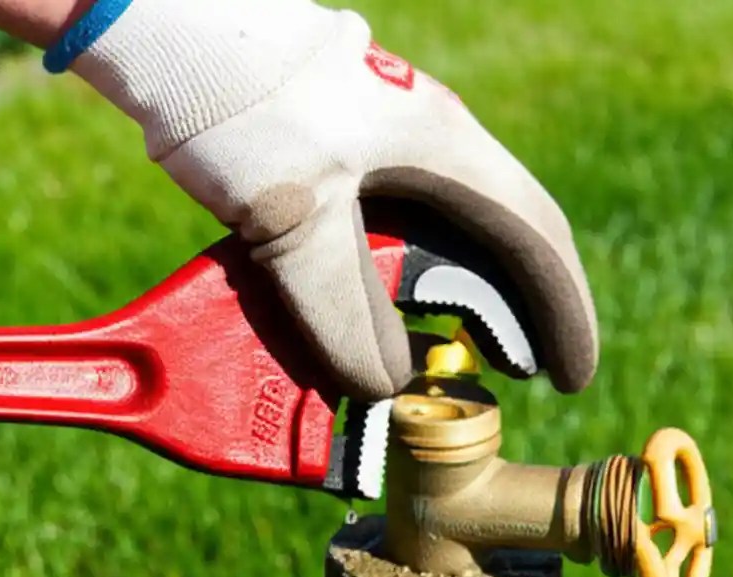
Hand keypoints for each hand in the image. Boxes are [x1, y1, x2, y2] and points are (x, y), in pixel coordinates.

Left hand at [50, 0, 597, 398]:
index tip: (568, 374)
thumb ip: (341, 310)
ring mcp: (375, 134)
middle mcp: (422, 135)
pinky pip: (379, 220)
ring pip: (433, 227)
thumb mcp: (295, 220)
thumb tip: (383, 386)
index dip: (560, 309)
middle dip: (506, 308)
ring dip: (440, 295)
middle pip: (490, 232)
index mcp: (441, 144)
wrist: (165, 30)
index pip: (533, 234)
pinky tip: (359, 302)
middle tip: (504, 372)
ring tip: (431, 350)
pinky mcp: (330, 142)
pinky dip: (385, 274)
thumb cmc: (240, 104)